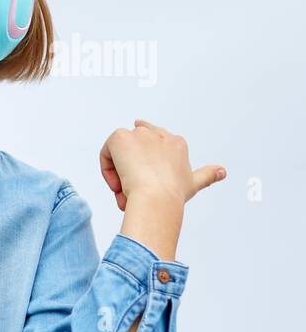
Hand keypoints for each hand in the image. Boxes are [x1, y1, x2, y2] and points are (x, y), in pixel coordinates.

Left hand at [99, 119, 224, 211]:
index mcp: (176, 144)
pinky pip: (107, 152)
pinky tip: (117, 184)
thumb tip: (223, 171)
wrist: (157, 197)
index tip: (138, 168)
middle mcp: (159, 135)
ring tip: (127, 190)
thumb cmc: (173, 195)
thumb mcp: (193, 183)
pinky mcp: (121, 138)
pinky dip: (107, 169)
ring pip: (121, 152)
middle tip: (129, 186)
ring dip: (120, 172)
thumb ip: (207, 175)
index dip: (144, 154)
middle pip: (136, 144)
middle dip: (130, 163)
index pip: (156, 139)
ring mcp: (140, 134)